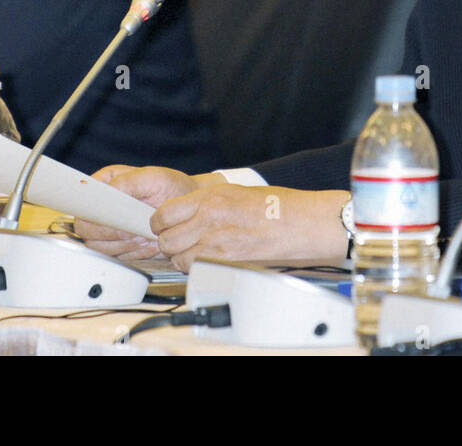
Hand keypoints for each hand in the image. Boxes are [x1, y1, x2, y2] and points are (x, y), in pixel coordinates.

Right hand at [73, 165, 214, 259]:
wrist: (187, 209)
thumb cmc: (171, 189)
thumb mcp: (154, 177)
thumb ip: (130, 181)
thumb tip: (110, 190)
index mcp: (105, 184)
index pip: (82, 201)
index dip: (90, 211)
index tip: (108, 215)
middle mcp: (103, 207)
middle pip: (86, 228)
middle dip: (110, 231)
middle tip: (131, 228)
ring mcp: (110, 229)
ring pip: (100, 246)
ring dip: (124, 244)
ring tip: (145, 234)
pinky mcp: (121, 246)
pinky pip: (118, 257)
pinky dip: (134, 253)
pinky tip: (149, 243)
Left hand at [150, 185, 350, 271]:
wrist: (300, 223)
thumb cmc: (276, 206)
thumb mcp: (235, 192)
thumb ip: (207, 202)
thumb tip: (186, 211)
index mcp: (210, 199)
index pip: (164, 213)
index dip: (160, 222)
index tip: (164, 224)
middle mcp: (208, 220)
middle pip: (165, 238)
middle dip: (168, 240)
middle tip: (178, 239)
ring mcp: (216, 244)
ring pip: (177, 258)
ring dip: (181, 256)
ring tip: (194, 250)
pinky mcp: (226, 263)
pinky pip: (196, 269)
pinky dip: (196, 268)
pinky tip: (208, 259)